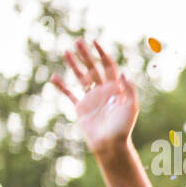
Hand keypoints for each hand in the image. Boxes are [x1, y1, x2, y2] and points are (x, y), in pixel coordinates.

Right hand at [51, 40, 138, 156]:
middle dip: (86, 55)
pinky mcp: (81, 108)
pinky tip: (54, 77)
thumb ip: (128, 90)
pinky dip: (62, 86)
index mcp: (115, 89)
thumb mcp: (131, 107)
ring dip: (74, 65)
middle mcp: (103, 91)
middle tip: (77, 41)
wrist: (110, 144)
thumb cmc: (123, 127)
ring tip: (65, 52)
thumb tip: (123, 72)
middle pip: (93, 69)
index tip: (95, 43)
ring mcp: (91, 99)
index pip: (108, 67)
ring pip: (81, 77)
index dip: (102, 55)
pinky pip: (69, 94)